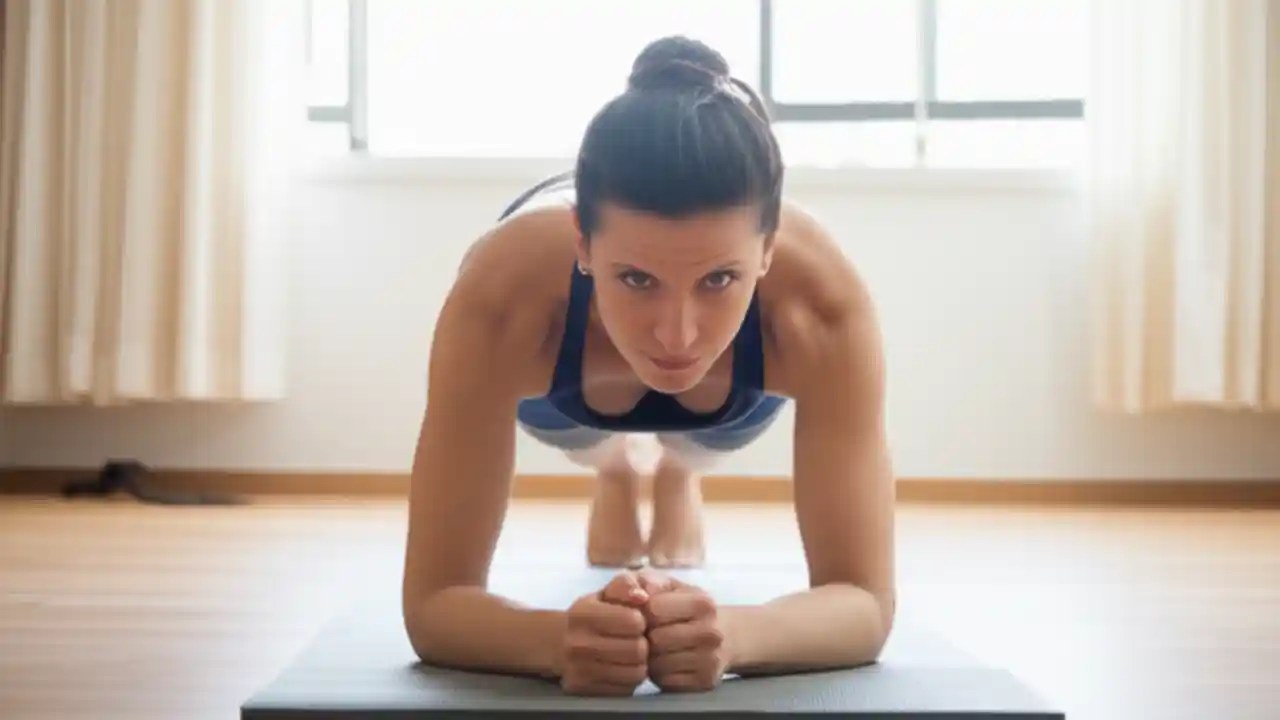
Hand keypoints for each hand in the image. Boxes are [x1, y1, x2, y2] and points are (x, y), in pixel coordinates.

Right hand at [557, 572, 652, 695]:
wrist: (556, 642)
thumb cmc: (589, 615)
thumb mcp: (603, 593)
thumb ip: (624, 586)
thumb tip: (642, 597)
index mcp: (583, 614)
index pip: (633, 621)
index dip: (640, 620)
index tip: (635, 620)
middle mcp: (578, 644)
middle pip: (637, 650)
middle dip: (643, 643)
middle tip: (636, 639)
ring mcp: (580, 670)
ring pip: (635, 673)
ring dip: (639, 663)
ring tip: (631, 654)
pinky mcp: (585, 691)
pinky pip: (626, 689)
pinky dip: (629, 679)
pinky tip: (621, 667)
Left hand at [643, 577, 729, 692]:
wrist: (726, 634)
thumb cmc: (689, 607)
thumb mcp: (673, 586)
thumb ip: (651, 582)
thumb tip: (637, 594)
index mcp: (703, 603)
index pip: (654, 609)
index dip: (642, 611)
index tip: (644, 612)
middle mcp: (711, 633)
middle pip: (655, 639)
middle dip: (646, 636)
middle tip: (648, 633)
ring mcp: (710, 660)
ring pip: (658, 664)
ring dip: (650, 657)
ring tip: (656, 648)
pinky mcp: (705, 682)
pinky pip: (666, 682)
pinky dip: (660, 674)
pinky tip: (665, 662)